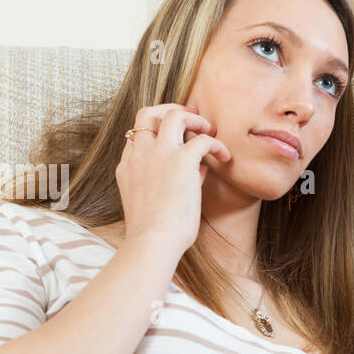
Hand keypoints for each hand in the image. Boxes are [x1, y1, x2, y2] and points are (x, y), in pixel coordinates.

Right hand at [114, 102, 231, 256]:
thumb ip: (172, 182)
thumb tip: (199, 170)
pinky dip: (217, 145)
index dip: (157, 133)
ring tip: (210, 130)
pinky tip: (225, 157)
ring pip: (175, 115)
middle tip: (191, 119)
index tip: (176, 143)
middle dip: (171, 110)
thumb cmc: (155, 235)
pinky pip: (204, 140)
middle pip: (149, 114)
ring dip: (195, 119)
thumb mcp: (154, 204)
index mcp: (128, 166)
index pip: (137, 135)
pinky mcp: (181, 160)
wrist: (152, 243)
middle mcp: (139, 155)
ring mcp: (158, 154)